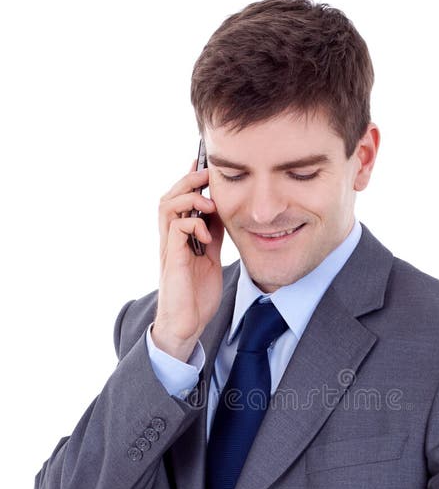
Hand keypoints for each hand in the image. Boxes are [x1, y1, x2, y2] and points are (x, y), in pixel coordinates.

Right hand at [153, 162, 224, 360]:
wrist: (187, 325)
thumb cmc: (196, 296)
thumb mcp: (211, 258)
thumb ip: (213, 236)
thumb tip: (221, 213)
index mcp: (180, 238)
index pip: (180, 200)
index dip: (190, 180)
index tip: (203, 163)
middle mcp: (170, 239)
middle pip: (168, 197)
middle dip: (188, 180)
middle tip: (207, 174)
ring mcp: (169, 248)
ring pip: (167, 207)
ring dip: (189, 198)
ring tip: (208, 203)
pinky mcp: (172, 260)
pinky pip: (176, 230)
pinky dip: (192, 224)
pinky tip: (206, 232)